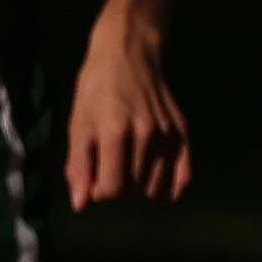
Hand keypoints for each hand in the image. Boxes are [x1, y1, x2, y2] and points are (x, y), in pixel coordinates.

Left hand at [64, 1, 191, 204]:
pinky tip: (156, 187)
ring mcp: (169, 135)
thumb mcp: (77, 126)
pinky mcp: (183, 133)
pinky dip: (170, 190)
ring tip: (129, 172)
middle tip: (110, 170)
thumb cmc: (95, 91)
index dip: (98, 191)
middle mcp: (147, 135)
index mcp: (116, 133)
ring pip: (157, 189)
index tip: (94, 178)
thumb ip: (79, 167)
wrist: (128, 56)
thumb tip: (80, 206)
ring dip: (140, 191)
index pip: (112, 190)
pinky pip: (184, 177)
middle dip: (118, 189)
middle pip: (134, 192)